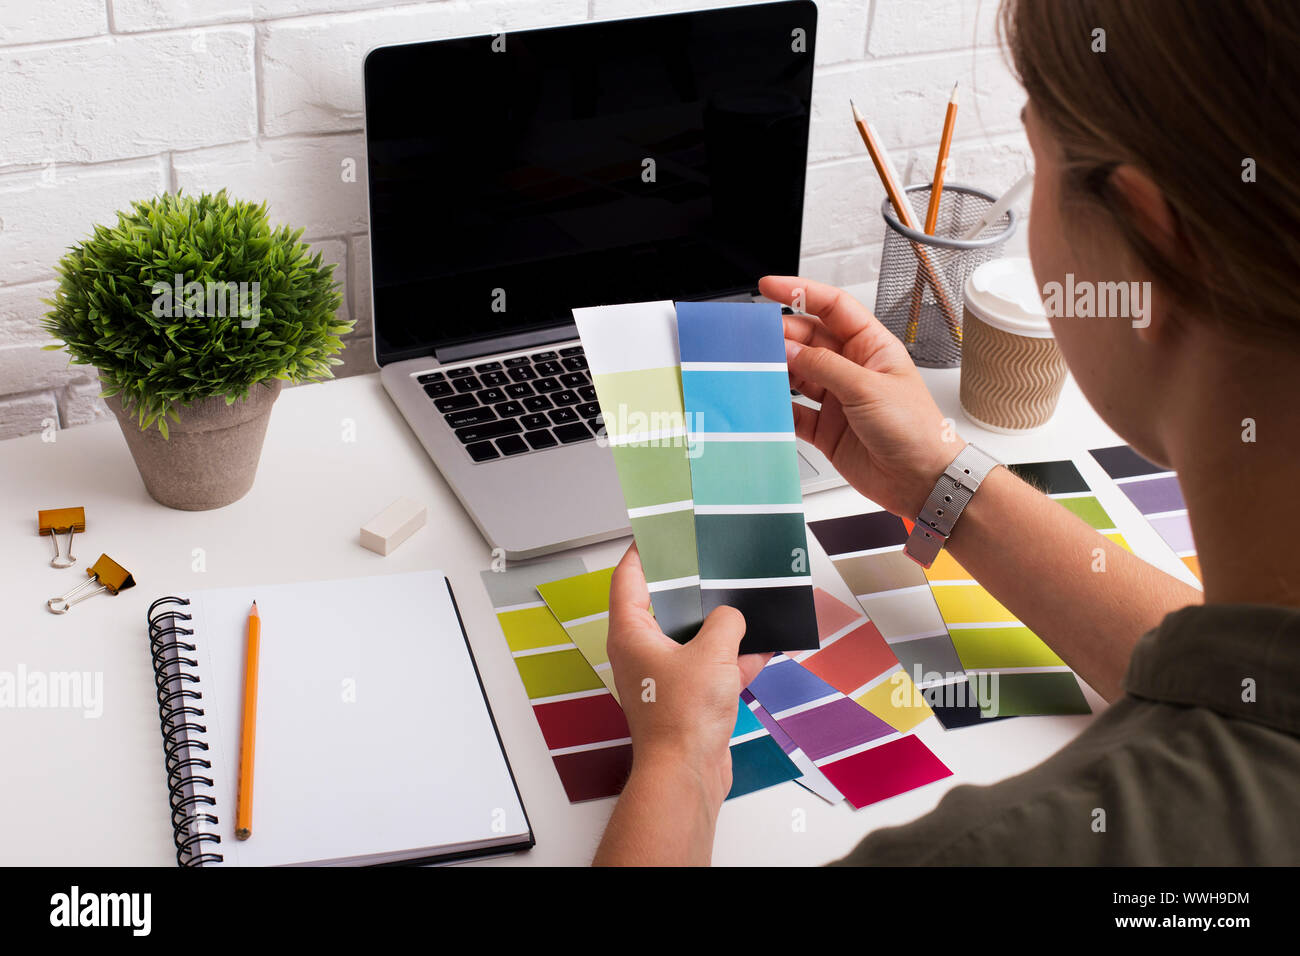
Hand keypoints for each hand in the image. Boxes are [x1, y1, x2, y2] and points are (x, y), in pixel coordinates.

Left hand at [605, 544, 770, 806]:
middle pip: (663, 607)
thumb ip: (726, 623)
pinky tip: (765, 647)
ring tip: (743, 600)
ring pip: (692, 639)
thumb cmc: (682, 717)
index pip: (628, 579)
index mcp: (631, 634)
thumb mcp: (713, 653)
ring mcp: (665, 677)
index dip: (641, 552)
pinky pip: (712, 669)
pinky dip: (735, 660)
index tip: (657, 533)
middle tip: (708, 562)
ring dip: (719, 625)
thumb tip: (733, 616)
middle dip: (689, 587)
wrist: (688, 774)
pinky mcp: (688, 699)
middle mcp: (642, 653)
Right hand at [759, 275, 963, 517]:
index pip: (833, 307)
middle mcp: (853, 369)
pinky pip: (795, 412)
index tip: (770, 287)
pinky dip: (779, 408)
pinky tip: (767, 404)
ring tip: (756, 368)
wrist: (922, 481)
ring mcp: (839, 399)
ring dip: (778, 371)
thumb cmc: (917, 430)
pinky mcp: (827, 429)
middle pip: (809, 340)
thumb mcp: (868, 388)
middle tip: (757, 339)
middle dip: (783, 336)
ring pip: (798, 375)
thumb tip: (789, 349)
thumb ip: (824, 366)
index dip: (801, 292)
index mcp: (872, 347)